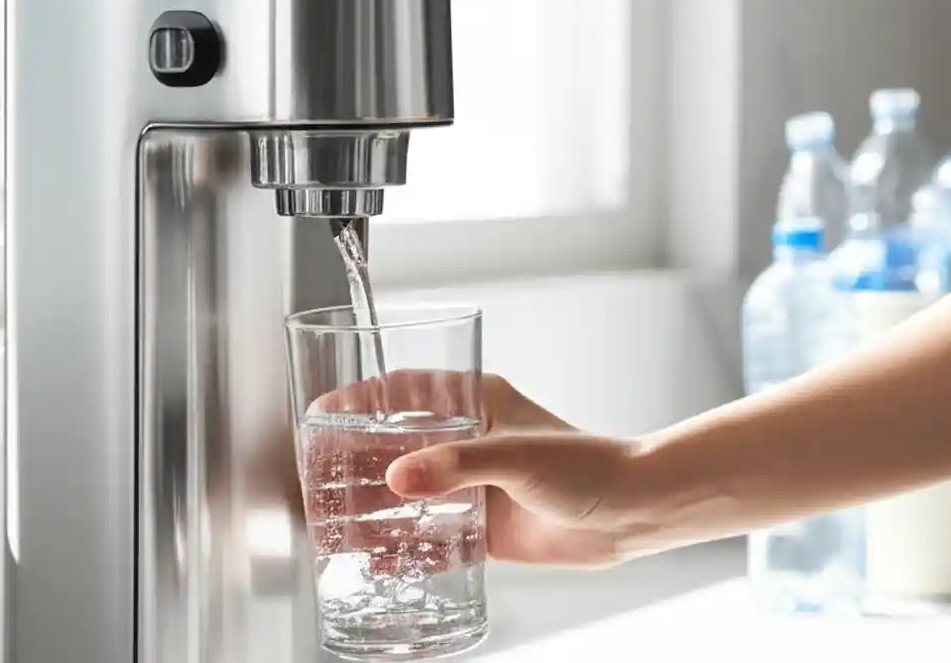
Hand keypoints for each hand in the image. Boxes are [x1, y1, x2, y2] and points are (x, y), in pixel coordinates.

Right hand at [313, 371, 633, 566]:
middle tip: (319, 476)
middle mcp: (467, 440)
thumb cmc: (589, 465)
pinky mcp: (481, 525)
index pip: (403, 390)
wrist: (632, 514)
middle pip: (395, 443)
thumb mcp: (517, 456)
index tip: (323, 413)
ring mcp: (472, 483)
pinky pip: (431, 534)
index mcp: (475, 402)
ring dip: (374, 506)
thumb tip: (399, 480)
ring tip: (336, 523)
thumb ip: (458, 465)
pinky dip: (404, 547)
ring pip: (408, 491)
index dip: (360, 398)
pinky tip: (380, 561)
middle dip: (356, 459)